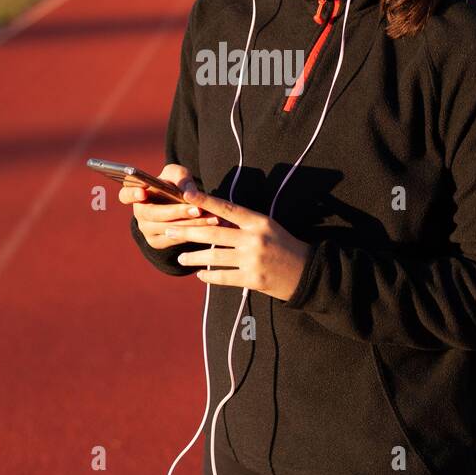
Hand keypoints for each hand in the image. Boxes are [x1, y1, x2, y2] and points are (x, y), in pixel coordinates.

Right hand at [120, 163, 221, 249]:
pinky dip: (193, 232)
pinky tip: (210, 227)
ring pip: (166, 228)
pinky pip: (174, 239)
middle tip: (197, 209)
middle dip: (176, 212)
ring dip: (190, 224)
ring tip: (212, 218)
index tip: (143, 192)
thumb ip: (182, 179)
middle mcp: (139, 212)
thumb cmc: (176, 185)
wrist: (181, 204)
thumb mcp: (179, 176)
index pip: (126, 194)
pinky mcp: (157, 242)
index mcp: (138, 193)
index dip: (132, 194)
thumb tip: (188, 194)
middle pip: (152, 214)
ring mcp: (146, 229)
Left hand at [164, 183, 310, 302]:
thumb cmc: (283, 245)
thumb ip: (242, 223)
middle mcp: (254, 238)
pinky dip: (208, 275)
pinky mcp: (252, 279)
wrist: (307, 272)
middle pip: (213, 233)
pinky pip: (223, 277)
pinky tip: (199, 274)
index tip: (186, 195)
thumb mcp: (266, 227)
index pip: (227, 208)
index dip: (205, 201)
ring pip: (213, 257)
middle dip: (187, 232)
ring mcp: (252, 259)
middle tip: (168, 231)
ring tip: (180, 257)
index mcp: (258, 221)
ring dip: (193, 257)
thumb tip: (213, 217)